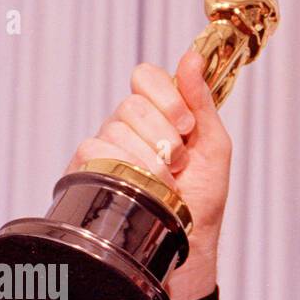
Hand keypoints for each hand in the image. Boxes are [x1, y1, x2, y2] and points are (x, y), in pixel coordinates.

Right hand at [65, 49, 231, 299]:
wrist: (188, 241)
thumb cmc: (202, 196)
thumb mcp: (213, 145)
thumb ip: (202, 101)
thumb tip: (193, 57)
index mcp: (159, 113)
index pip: (145, 76)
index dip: (166, 96)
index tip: (185, 125)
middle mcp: (127, 126)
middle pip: (132, 104)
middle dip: (164, 136)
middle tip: (178, 162)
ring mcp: (104, 147)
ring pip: (114, 128)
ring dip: (149, 160)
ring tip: (163, 182)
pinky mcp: (85, 171)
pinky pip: (94, 151)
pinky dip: (125, 170)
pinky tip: (140, 189)